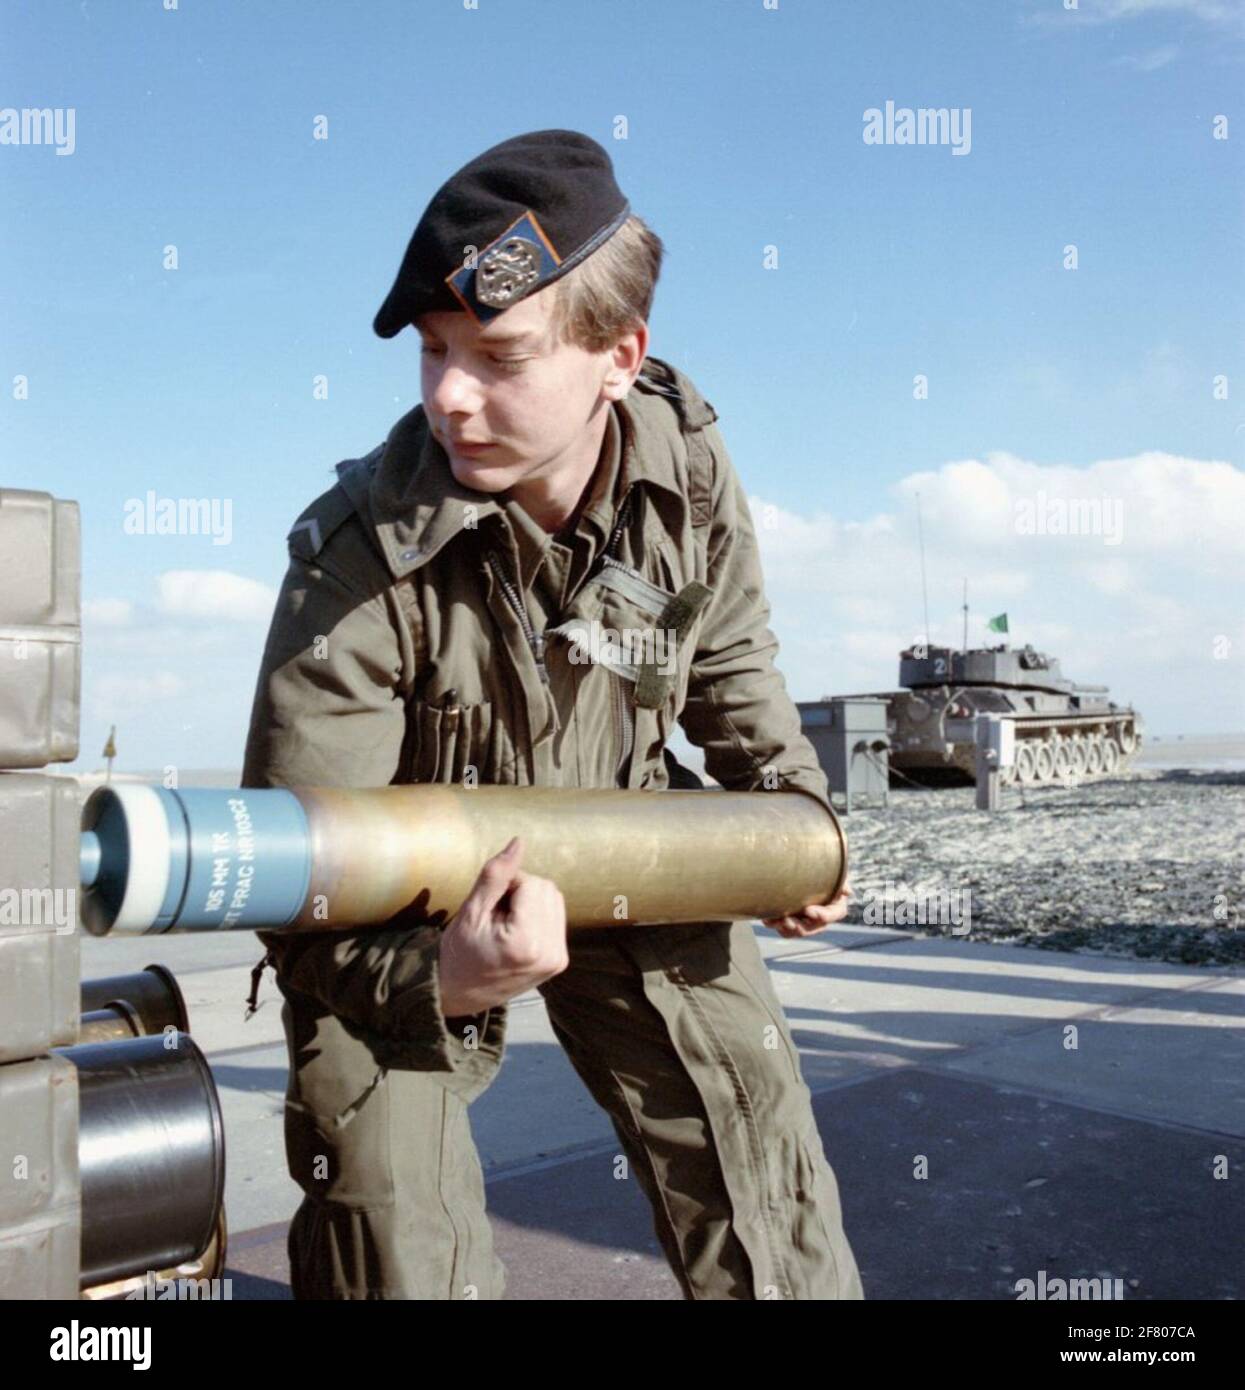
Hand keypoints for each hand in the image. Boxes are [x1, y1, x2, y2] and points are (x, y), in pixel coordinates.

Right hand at [437, 837, 568, 1016]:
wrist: (459, 994)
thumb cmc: (458, 954)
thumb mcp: (471, 912)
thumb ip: (496, 876)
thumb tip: (519, 842)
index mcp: (526, 942)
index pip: (531, 883)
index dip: (507, 885)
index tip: (489, 907)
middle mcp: (549, 952)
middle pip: (546, 889)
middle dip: (520, 892)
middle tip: (496, 916)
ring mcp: (557, 959)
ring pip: (554, 899)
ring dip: (530, 902)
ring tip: (505, 925)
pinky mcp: (559, 961)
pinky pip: (556, 917)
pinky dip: (537, 916)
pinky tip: (516, 932)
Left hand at [762, 875, 852, 938]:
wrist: (802, 867)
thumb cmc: (823, 868)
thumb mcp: (833, 871)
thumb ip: (840, 879)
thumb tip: (848, 892)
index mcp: (835, 906)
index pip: (833, 914)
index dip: (822, 915)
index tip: (808, 910)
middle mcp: (822, 916)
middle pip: (813, 928)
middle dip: (800, 926)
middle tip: (787, 920)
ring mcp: (806, 920)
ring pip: (797, 931)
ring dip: (786, 928)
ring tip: (776, 920)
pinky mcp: (791, 919)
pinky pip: (783, 928)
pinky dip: (775, 924)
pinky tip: (766, 919)